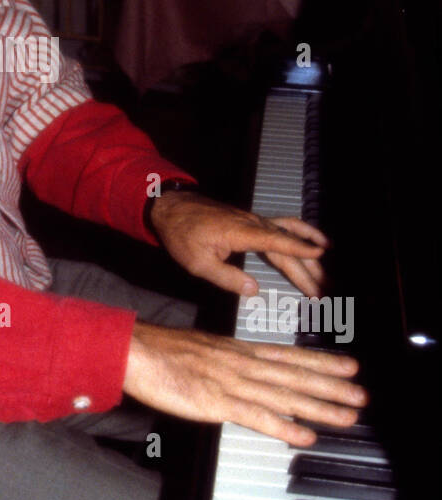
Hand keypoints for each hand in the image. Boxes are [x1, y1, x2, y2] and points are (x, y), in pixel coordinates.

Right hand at [124, 322, 365, 446]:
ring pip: (284, 396)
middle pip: (295, 376)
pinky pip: (256, 416)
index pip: (290, 356)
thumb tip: (246, 371)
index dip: (322, 362)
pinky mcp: (217, 402)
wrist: (136, 351)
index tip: (349, 367)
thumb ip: (229, 362)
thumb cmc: (163, 352)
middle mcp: (242, 364)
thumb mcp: (205, 349)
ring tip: (347, 415)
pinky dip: (283, 427)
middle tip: (361, 395)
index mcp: (239, 350)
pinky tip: (304, 436)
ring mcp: (232, 382)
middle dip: (332, 386)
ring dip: (319, 407)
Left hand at [149, 191, 327, 297]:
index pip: (276, 241)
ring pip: (289, 237)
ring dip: (308, 256)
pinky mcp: (254, 221)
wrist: (172, 207)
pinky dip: (301, 233)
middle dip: (307, 270)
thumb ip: (226, 277)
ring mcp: (255, 220)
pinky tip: (317, 241)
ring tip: (327, 275)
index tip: (320, 255)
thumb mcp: (197, 262)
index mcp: (241, 232)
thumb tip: (254, 290)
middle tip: (324, 292)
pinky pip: (284, 226)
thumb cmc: (181, 234)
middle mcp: (253, 223)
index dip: (298, 248)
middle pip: (286, 247)